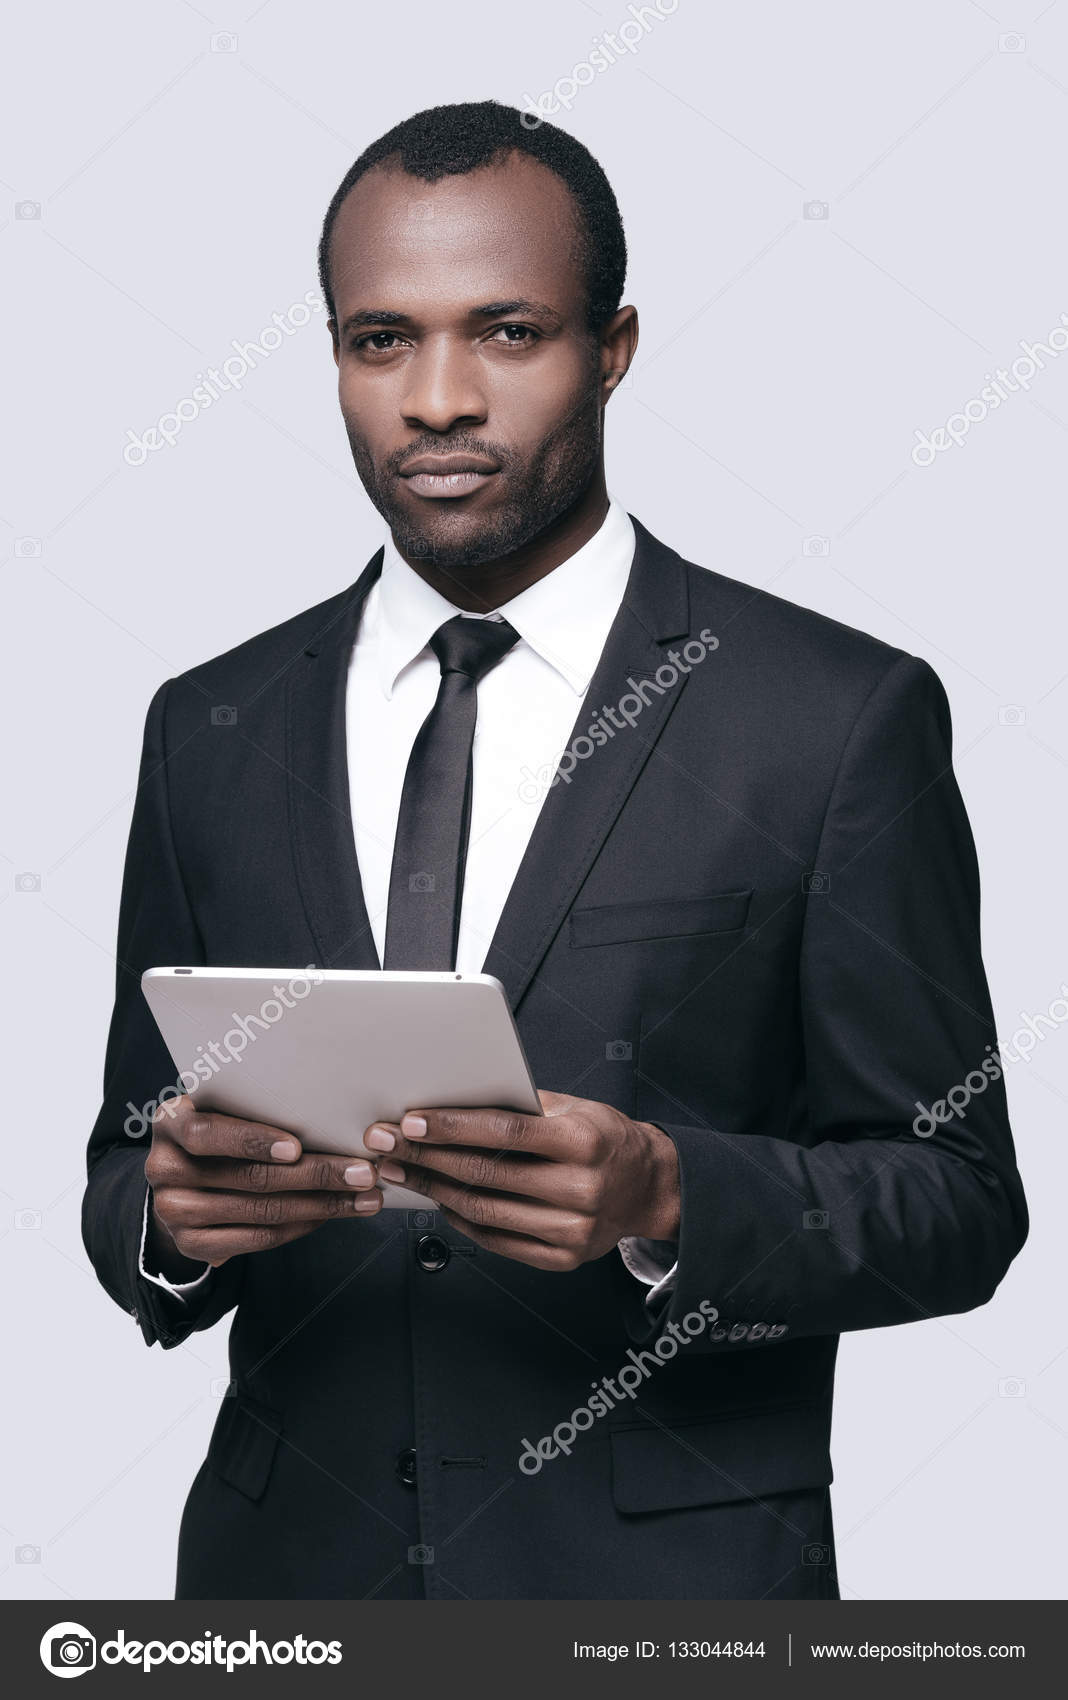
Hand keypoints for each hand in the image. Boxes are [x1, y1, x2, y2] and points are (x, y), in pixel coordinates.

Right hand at [144, 1095, 382, 1275]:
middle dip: (315, 1174)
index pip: (207, 1133)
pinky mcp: (191, 1244)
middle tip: (362, 1172)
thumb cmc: (218, 1127)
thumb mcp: (221, 1107)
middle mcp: (164, 1168)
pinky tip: (330, 1214)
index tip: (296, 1147)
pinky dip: (301, 1226)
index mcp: (170, 1123)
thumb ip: (253, 1107)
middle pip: (248, 1177)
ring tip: (362, 1197)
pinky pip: (257, 1238)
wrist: (179, 1175)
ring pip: (261, 1211)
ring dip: (321, 1205)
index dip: (252, 1141)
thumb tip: (326, 1107)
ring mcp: (174, 1211)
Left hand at [363, 1090, 679, 1270]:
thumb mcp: (576, 1108)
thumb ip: (524, 1106)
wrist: (648, 1187)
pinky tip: (440, 1200)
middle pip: (486, 1173)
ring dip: (434, 1190)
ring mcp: (572, 1229)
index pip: (505, 1131)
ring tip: (403, 1173)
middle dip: (427, 1158)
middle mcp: (580, 1188)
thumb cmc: (605, 1139)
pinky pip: (497, 1240)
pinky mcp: (562, 1258)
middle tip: (388, 1146)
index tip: (412, 1122)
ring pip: (484, 1210)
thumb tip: (457, 1099)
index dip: (453, 1127)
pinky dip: (461, 1220)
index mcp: (583, 1141)